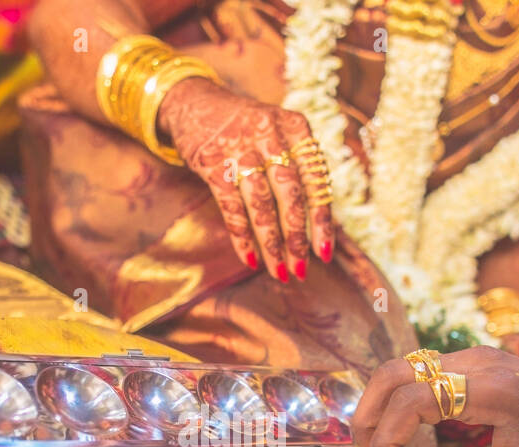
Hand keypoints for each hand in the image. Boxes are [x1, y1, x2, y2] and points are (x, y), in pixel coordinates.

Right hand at [157, 77, 334, 281]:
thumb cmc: (246, 129)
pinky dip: (241, 236)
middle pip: (290, 195)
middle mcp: (269, 132)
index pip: (315, 181)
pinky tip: (250, 259)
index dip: (322, 221)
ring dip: (271, 244)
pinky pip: (231, 207)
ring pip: (261, 205)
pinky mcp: (211, 162)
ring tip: (278, 272)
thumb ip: (298, 168)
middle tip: (301, 270)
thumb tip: (318, 227)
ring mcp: (238, 147)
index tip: (325, 253)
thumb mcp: (278, 133)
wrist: (193, 102)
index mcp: (295, 127)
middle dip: (297, 238)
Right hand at [352, 346, 518, 446]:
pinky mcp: (473, 363)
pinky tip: (401, 436)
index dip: (386, 438)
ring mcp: (473, 357)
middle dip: (369, 416)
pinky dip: (398, 400)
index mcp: (491, 388)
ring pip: (403, 368)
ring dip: (380, 406)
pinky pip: (420, 373)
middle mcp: (476, 362)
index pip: (412, 399)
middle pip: (394, 373)